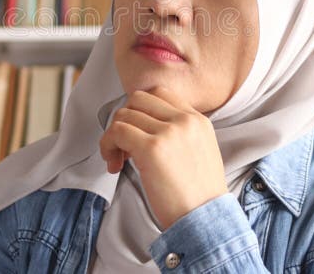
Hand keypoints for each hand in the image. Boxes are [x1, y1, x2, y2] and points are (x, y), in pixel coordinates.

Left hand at [99, 86, 228, 229]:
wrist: (205, 220)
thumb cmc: (198, 196)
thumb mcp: (199, 151)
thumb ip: (178, 132)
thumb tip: (143, 125)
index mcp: (197, 120)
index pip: (159, 94)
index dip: (140, 111)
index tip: (135, 133)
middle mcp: (184, 120)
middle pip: (137, 99)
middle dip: (124, 119)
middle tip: (123, 146)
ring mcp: (168, 132)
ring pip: (124, 115)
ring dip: (113, 136)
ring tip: (118, 160)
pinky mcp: (152, 148)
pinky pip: (117, 132)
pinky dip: (108, 146)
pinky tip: (114, 165)